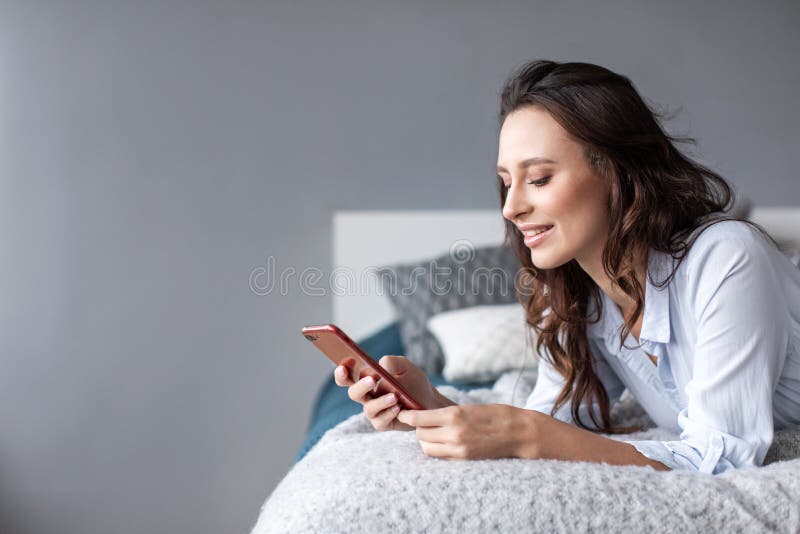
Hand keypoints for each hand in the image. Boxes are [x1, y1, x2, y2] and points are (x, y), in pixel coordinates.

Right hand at [333, 355, 438, 431]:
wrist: (431, 400)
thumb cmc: (414, 381)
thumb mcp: (405, 366)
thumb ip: (391, 362)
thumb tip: (379, 366)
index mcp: (367, 380)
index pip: (347, 377)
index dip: (342, 373)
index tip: (345, 365)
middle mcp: (367, 397)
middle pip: (353, 393)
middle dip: (360, 386)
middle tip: (372, 380)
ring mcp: (375, 411)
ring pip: (368, 409)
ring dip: (380, 402)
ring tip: (395, 397)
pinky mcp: (384, 423)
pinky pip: (380, 421)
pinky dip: (388, 413)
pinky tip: (398, 408)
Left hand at [396, 403, 527, 459]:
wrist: (519, 432)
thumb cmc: (496, 414)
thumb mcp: (468, 407)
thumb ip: (446, 412)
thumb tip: (425, 415)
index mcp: (454, 415)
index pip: (419, 418)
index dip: (407, 416)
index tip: (402, 413)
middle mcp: (453, 434)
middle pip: (420, 435)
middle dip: (418, 428)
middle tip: (421, 422)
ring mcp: (458, 450)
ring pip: (427, 448)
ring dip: (426, 441)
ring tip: (432, 433)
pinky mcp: (464, 460)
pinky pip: (440, 457)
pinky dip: (437, 450)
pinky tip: (443, 442)